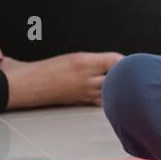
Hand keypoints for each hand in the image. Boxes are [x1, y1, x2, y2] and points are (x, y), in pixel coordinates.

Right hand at [0, 52, 123, 108]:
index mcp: (84, 62)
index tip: (132, 63)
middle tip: (133, 75)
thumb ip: (98, 60)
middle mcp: (86, 78)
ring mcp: (83, 92)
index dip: (125, 62)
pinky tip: (111, 96)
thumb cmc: (48, 69)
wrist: (27, 86)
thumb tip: (121, 62)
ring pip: (109, 92)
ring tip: (125, 86)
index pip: (115, 61)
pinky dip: (107, 98)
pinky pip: (99, 101)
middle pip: (115, 78)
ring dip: (117, 89)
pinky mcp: (80, 102)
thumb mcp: (74, 57)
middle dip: (125, 77)